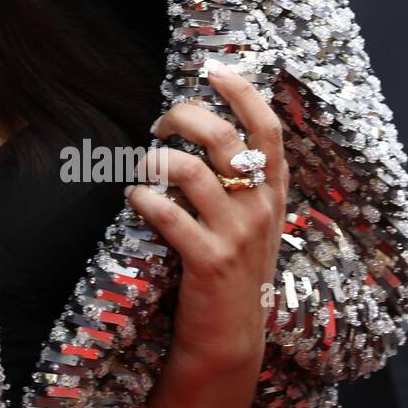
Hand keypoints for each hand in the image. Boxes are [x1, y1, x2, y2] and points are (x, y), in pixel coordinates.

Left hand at [125, 62, 287, 374]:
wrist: (229, 339)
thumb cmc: (229, 270)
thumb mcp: (249, 221)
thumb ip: (239, 179)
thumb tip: (203, 126)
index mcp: (273, 192)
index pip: (268, 129)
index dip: (242, 93)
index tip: (213, 69)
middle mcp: (260, 208)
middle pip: (224, 137)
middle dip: (183, 117)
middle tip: (159, 124)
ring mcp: (237, 235)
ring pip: (190, 170)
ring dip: (155, 159)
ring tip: (142, 166)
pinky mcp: (209, 260)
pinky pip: (166, 213)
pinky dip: (141, 198)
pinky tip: (134, 197)